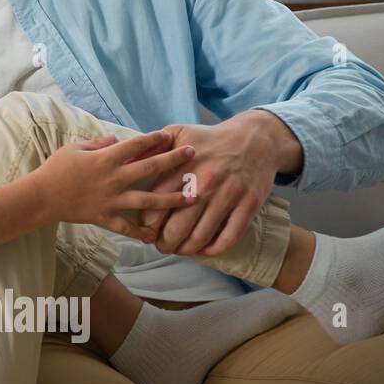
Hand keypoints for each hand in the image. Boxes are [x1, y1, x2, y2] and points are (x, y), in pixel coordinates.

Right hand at [35, 130, 196, 241]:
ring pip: (148, 200)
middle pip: (150, 168)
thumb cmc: (55, 169)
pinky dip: (140, 232)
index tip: (169, 135)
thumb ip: (97, 143)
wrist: (42, 197)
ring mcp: (112, 199)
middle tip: (193, 154)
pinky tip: (154, 236)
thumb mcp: (74, 148)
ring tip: (191, 198)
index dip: (154, 139)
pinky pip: (126, 227)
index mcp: (106, 159)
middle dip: (173, 160)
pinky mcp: (105, 216)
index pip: (136, 145)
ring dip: (171, 199)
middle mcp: (114, 178)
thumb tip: (115, 138)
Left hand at [138, 114, 290, 256]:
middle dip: (164, 243)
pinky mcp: (249, 204)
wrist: (255, 138)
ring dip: (185, 249)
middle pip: (176, 227)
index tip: (144, 231)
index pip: (155, 204)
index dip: (146, 224)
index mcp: (182, 166)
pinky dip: (213, 250)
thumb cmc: (209, 139)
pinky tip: (203, 250)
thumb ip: (151, 148)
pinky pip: (229, 237)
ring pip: (201, 236)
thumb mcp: (177, 133)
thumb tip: (127, 161)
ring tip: (177, 250)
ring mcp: (228, 194)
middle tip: (160, 246)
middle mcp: (204, 182)